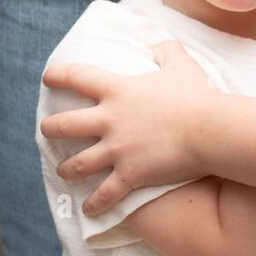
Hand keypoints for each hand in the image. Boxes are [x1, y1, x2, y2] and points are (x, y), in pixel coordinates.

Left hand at [40, 41, 212, 214]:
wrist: (209, 130)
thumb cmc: (197, 96)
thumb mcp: (181, 64)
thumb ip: (166, 50)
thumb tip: (157, 45)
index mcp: (117, 90)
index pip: (76, 77)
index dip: (58, 76)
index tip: (47, 78)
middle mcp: (109, 120)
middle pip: (63, 125)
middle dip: (50, 128)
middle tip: (46, 130)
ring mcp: (117, 149)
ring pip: (77, 163)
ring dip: (65, 169)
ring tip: (61, 172)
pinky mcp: (130, 174)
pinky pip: (105, 194)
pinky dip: (94, 204)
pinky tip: (87, 210)